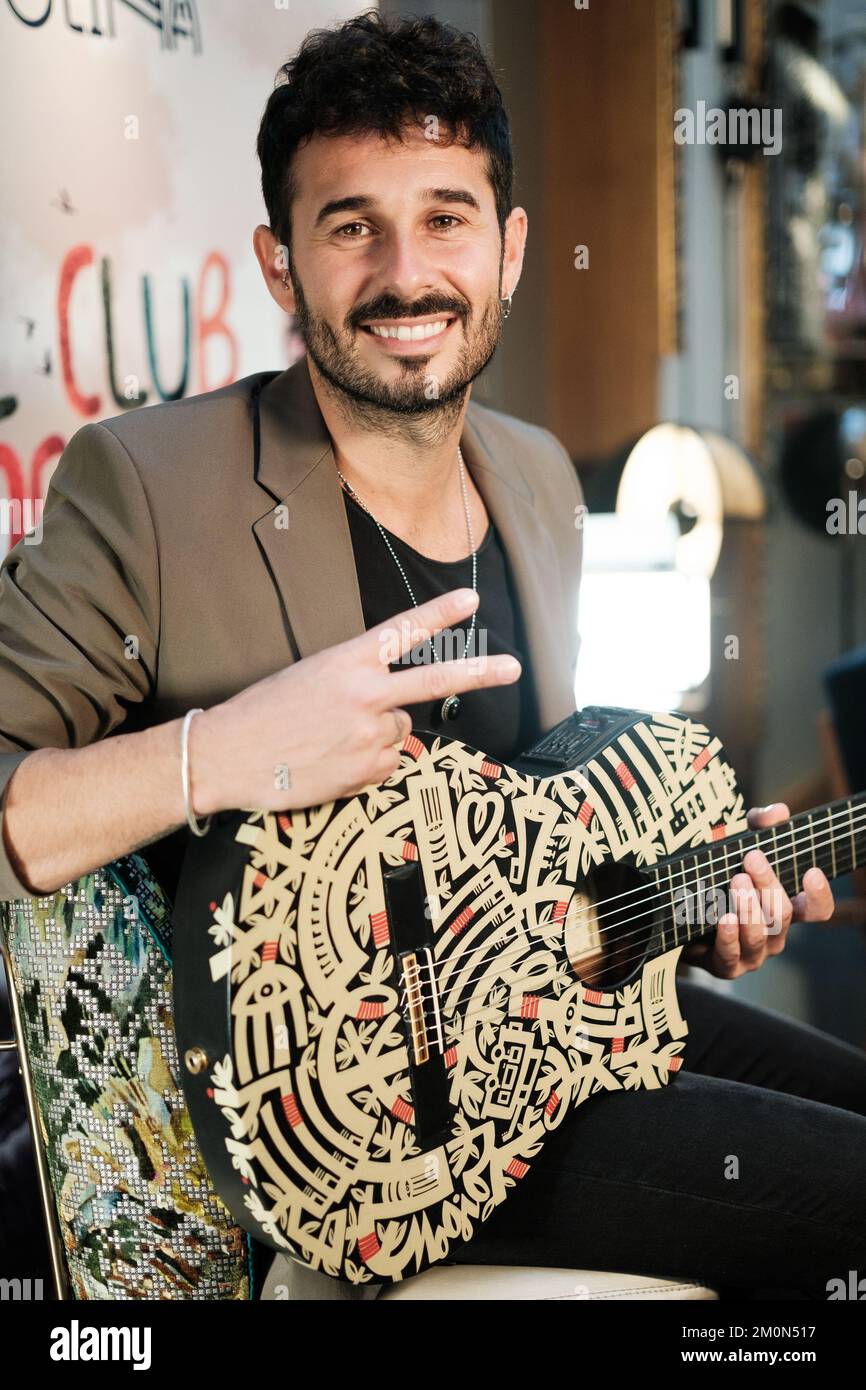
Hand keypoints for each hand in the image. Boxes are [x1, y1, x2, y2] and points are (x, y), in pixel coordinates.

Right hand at [189, 588, 520, 814]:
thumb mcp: (309, 678)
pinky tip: (333, 761)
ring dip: (378, 735)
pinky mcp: (366, 770)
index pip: (401, 631)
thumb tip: (395, 712)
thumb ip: (357, 684)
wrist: (225, 755)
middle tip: (514, 667)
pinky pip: (387, 763)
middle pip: (432, 680)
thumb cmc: (262, 713)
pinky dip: (368, 764)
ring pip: (400, 731)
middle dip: (479, 672)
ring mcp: (367, 734)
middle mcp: (363, 695)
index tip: (471, 598)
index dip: (439, 614)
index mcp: (344, 662)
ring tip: (332, 740)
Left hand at [681, 802, 834, 978]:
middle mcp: (774, 934)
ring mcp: (751, 953)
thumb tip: (778, 811)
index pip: (816, 910)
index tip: (811, 871)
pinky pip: (732, 956)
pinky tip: (725, 918)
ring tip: (736, 881)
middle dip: (768, 884)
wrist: (676, 910)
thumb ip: (759, 827)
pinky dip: (729, 937)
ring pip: (760, 936)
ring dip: (749, 908)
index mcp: (783, 909)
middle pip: (783, 913)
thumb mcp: (736, 845)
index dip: (820, 895)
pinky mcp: (725, 965)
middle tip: (751, 858)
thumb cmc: (716, 876)